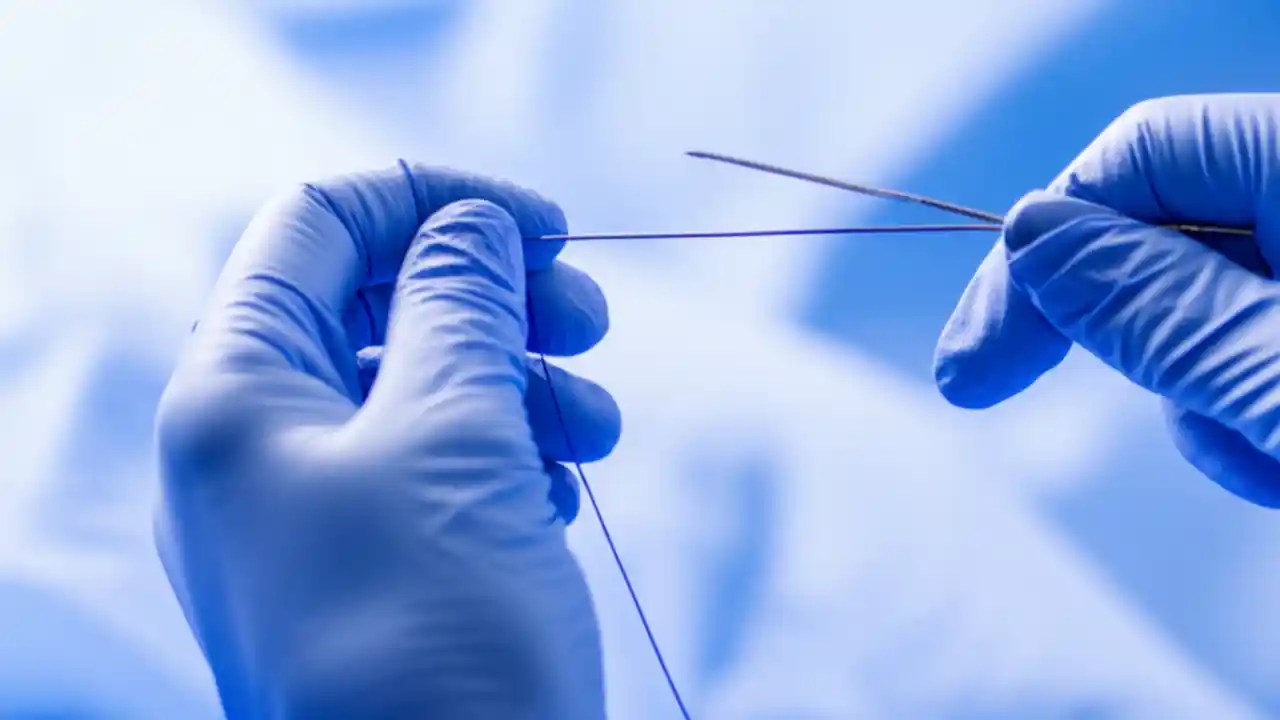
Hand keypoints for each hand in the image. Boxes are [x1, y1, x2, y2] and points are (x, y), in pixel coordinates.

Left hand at [154, 162, 617, 717]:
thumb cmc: (434, 628)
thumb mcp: (454, 432)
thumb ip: (459, 301)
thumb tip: (471, 223)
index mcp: (235, 393)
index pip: (318, 225)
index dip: (434, 200)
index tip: (548, 226)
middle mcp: (258, 446)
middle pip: (377, 304)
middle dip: (494, 294)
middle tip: (592, 318)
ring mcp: (315, 513)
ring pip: (423, 389)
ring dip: (522, 381)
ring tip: (599, 427)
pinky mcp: (377, 568)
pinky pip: (440, 469)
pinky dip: (510, 456)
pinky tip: (560, 494)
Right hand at [935, 94, 1279, 506]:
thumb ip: (1159, 307)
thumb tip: (1029, 235)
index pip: (1143, 155)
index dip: (1041, 246)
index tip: (972, 357)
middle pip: (1167, 232)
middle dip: (1110, 331)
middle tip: (975, 389)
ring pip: (1207, 308)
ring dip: (1195, 396)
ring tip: (1265, 461)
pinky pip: (1253, 354)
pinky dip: (1241, 415)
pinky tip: (1279, 463)